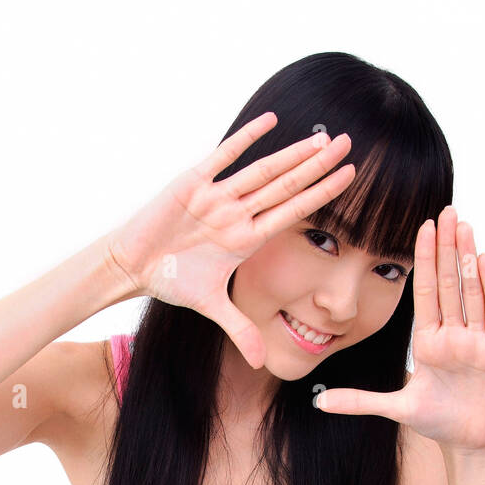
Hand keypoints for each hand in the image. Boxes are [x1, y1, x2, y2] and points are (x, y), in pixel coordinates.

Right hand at [103, 113, 355, 367]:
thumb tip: (258, 363)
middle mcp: (238, 212)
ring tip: (322, 137)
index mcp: (246, 237)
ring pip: (262, 170)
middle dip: (317, 166)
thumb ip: (239, 329)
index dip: (321, 194)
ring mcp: (218, 196)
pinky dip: (245, 139)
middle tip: (348, 143)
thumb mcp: (211, 306)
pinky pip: (223, 157)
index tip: (350, 178)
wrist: (134, 265)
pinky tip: (271, 121)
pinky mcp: (193, 184)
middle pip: (286, 185)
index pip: (293, 212)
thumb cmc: (171, 279)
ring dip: (292, 154)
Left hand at [315, 206, 484, 450]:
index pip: (425, 291)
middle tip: (446, 211)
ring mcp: (478, 340)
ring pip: (472, 291)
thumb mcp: (394, 407)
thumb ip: (358, 400)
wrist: (468, 440)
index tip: (422, 227)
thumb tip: (318, 401)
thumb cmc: (436, 420)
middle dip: (447, 247)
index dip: (424, 259)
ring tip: (465, 226)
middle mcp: (454, 334)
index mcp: (430, 340)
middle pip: (449, 283)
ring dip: (468, 258)